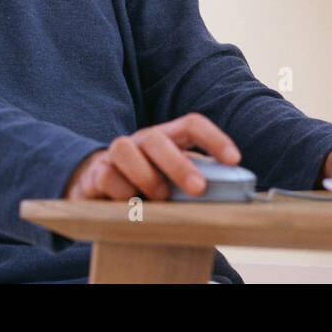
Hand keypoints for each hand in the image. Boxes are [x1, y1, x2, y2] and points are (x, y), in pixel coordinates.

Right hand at [64, 113, 240, 200]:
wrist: (100, 185)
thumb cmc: (148, 183)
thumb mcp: (174, 180)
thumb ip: (196, 182)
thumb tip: (230, 194)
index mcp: (167, 138)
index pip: (192, 125)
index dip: (214, 138)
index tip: (234, 160)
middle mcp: (142, 141)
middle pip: (158, 139)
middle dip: (180, 164)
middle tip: (198, 189)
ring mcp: (116, 154)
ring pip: (125, 149)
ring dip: (146, 176)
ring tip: (160, 197)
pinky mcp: (96, 173)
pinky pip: (106, 176)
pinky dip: (122, 193)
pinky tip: (132, 206)